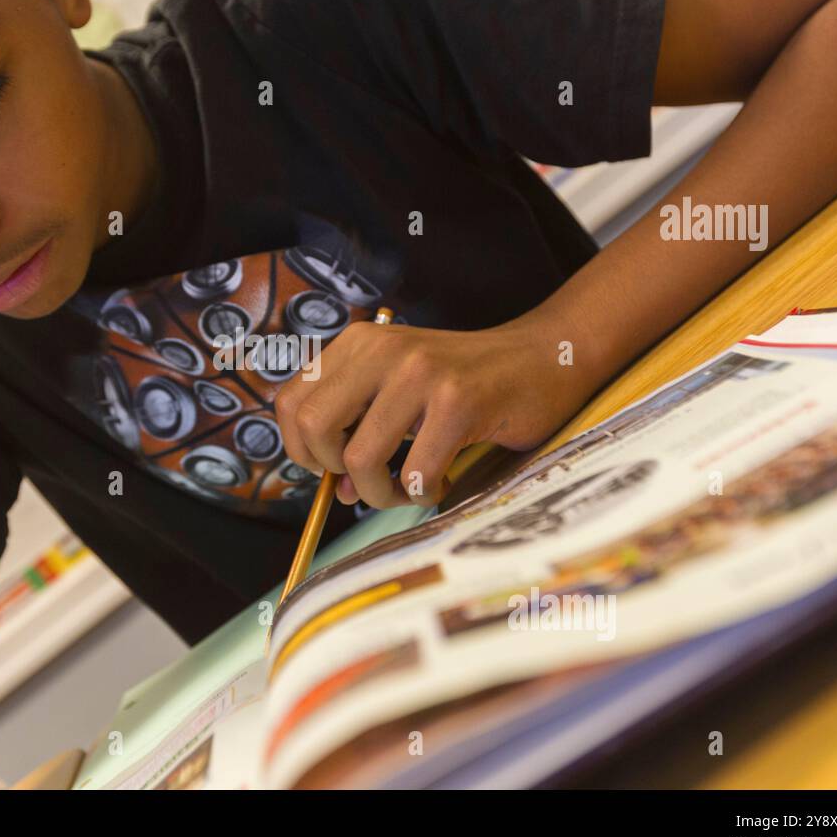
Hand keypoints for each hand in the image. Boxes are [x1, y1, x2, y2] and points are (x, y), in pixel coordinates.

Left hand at [274, 313, 598, 509]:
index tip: (334, 468)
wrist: (546, 358)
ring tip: (409, 487)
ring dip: (381, 494)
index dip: (302, 449)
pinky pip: (414, 473)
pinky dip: (423, 492)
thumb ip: (360, 431)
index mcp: (359, 343)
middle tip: (372, 479)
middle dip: (337, 473)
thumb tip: (336, 492)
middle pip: (313, 430)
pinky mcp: (457, 401)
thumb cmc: (470, 384)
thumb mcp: (402, 394)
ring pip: (359, 459)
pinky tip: (443, 480)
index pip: (290, 403)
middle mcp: (382, 349)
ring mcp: (419, 372)